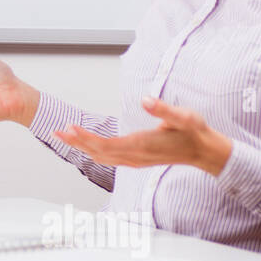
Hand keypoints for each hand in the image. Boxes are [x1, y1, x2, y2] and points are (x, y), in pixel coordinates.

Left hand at [54, 97, 233, 175]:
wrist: (204, 151)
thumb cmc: (194, 132)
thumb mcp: (184, 117)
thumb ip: (165, 110)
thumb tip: (146, 100)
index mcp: (142, 145)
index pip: (107, 145)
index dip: (87, 138)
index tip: (70, 128)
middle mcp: (135, 156)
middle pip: (98, 153)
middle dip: (76, 142)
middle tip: (56, 130)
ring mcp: (135, 160)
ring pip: (101, 156)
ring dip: (81, 147)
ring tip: (63, 135)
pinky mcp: (136, 159)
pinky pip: (109, 157)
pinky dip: (93, 150)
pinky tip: (85, 143)